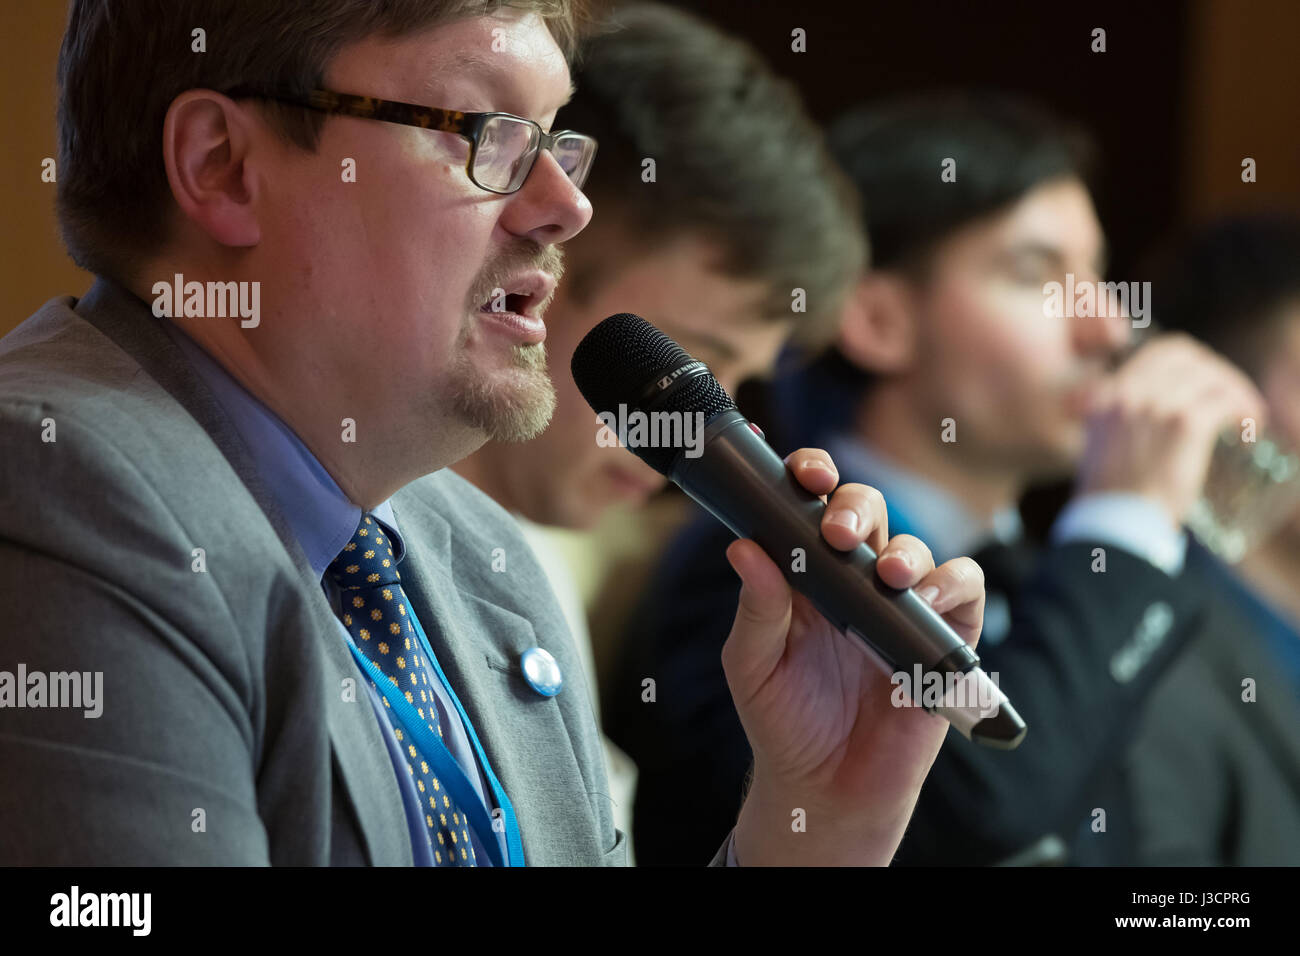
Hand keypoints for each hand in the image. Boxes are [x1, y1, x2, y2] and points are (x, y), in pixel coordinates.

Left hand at [727, 448, 984, 865]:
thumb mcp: (752, 665)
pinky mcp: (941, 635)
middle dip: (853, 506)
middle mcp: (852, 578)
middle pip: (865, 510)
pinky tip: (924, 597)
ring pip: (913, 544)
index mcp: (802, 573)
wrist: (826, 788)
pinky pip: (961, 588)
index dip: (808, 475)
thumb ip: (754, 609)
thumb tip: (743, 546)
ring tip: (887, 575)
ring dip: (903, 549)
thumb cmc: (783, 720)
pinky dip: (950, 582)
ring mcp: (899, 604)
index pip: (808, 504)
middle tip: (837, 533)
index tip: (799, 471)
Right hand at [1075, 334, 1266, 525]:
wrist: (1116, 521)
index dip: (1191, 362)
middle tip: (1230, 397)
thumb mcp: (1103, 446)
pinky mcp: (1184, 424)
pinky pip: (1225, 401)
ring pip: (1211, 376)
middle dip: (1217, 372)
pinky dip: (1245, 410)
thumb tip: (1158, 418)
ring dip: (1236, 391)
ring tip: (1246, 415)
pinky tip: (1249, 426)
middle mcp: (1129, 393)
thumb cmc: (1112, 497)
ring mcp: (1156, 405)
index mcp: (1107, 396)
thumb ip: (1122, 422)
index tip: (1205, 383)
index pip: (1157, 354)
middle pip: (1188, 356)